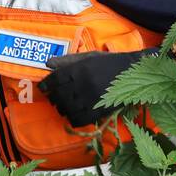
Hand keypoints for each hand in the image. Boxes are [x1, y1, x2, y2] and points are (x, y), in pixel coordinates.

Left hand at [38, 48, 157, 124]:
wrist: (133, 71)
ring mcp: (91, 97)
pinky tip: (72, 116)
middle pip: (60, 95)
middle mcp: (83, 83)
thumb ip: (67, 60)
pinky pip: (80, 119)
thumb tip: (47, 62)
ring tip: (62, 107)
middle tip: (54, 99)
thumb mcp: (88, 57)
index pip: (55, 79)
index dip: (46, 85)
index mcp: (79, 69)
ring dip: (62, 109)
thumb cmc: (108, 62)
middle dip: (53, 98)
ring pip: (68, 108)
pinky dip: (73, 119)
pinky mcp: (100, 109)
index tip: (43, 88)